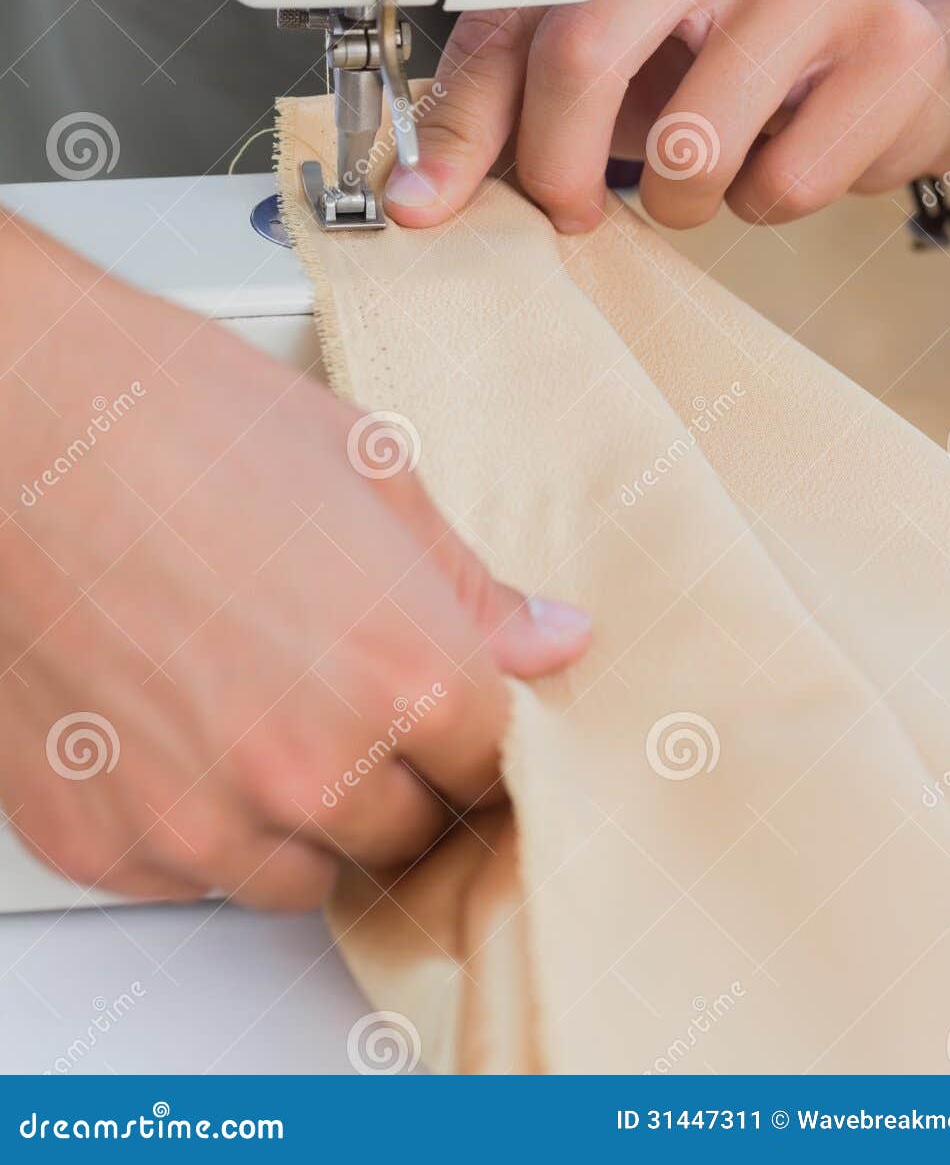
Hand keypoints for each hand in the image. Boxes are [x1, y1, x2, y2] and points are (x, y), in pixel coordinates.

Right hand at [0, 221, 589, 909]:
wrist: (16, 419)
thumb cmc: (177, 418)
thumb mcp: (364, 468)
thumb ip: (468, 582)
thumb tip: (551, 639)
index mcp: (403, 674)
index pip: (494, 766)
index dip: (473, 728)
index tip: (450, 707)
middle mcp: (310, 768)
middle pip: (407, 833)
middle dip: (397, 774)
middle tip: (346, 694)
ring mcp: (200, 817)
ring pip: (303, 876)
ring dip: (303, 818)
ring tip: (258, 707)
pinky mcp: (104, 840)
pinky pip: (189, 876)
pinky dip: (197, 822)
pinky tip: (175, 724)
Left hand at [386, 0, 949, 232]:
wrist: (878, 57)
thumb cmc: (710, 56)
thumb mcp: (589, 63)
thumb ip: (492, 113)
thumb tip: (414, 201)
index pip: (505, 7)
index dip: (466, 125)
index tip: (435, 205)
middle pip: (583, 53)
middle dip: (560, 171)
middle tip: (574, 209)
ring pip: (690, 142)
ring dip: (675, 203)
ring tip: (696, 172)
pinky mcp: (888, 43)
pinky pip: (786, 183)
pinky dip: (764, 205)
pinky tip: (777, 157)